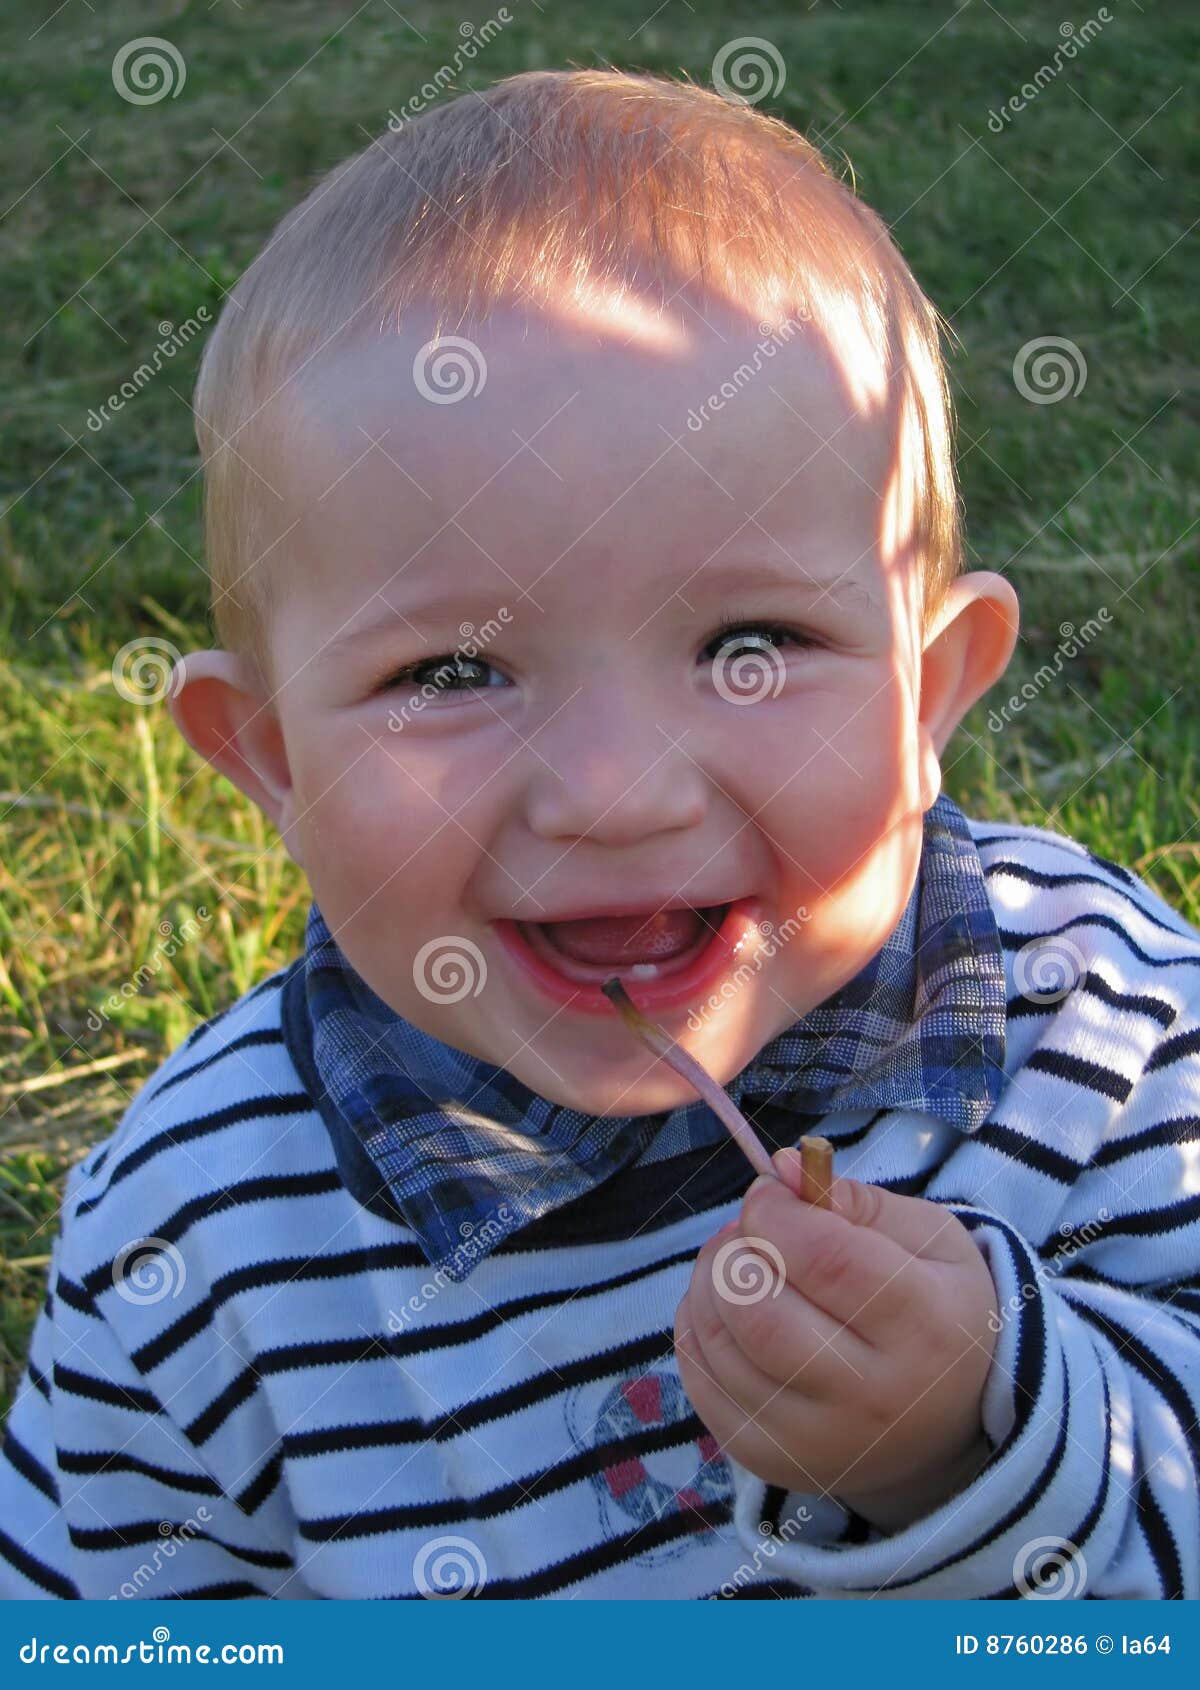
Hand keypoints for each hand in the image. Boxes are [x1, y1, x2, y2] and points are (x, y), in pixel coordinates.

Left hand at [674, 1146, 998, 1531]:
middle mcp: (872, 1398)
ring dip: (709, 1282)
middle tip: (751, 1230)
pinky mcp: (770, 1460)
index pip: (825, 1260)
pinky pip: (700, 1381)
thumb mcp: (930, 1240)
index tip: (770, 1194)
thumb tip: (781, 1169)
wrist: (948, 1422)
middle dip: (735, 1250)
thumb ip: (856, 1200)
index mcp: (925, 1329)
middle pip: (759, 1312)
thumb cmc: (935, 1310)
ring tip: (736, 1261)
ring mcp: (816, 1442)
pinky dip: (697, 1327)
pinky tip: (725, 1307)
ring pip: (720, 1345)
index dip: (776, 1212)